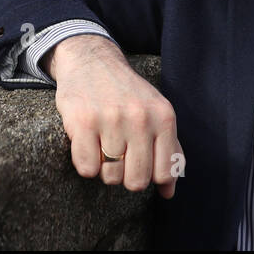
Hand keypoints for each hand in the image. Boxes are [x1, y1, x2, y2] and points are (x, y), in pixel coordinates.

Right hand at [45, 34, 182, 197]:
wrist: (92, 60)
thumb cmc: (127, 94)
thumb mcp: (157, 113)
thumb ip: (169, 151)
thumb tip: (168, 193)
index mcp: (164, 117)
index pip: (164, 173)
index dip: (150, 176)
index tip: (139, 162)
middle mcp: (140, 118)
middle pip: (137, 181)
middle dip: (126, 175)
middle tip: (119, 155)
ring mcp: (112, 119)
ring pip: (111, 176)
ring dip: (104, 168)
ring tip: (102, 145)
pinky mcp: (83, 121)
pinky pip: (87, 169)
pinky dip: (85, 163)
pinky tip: (87, 143)